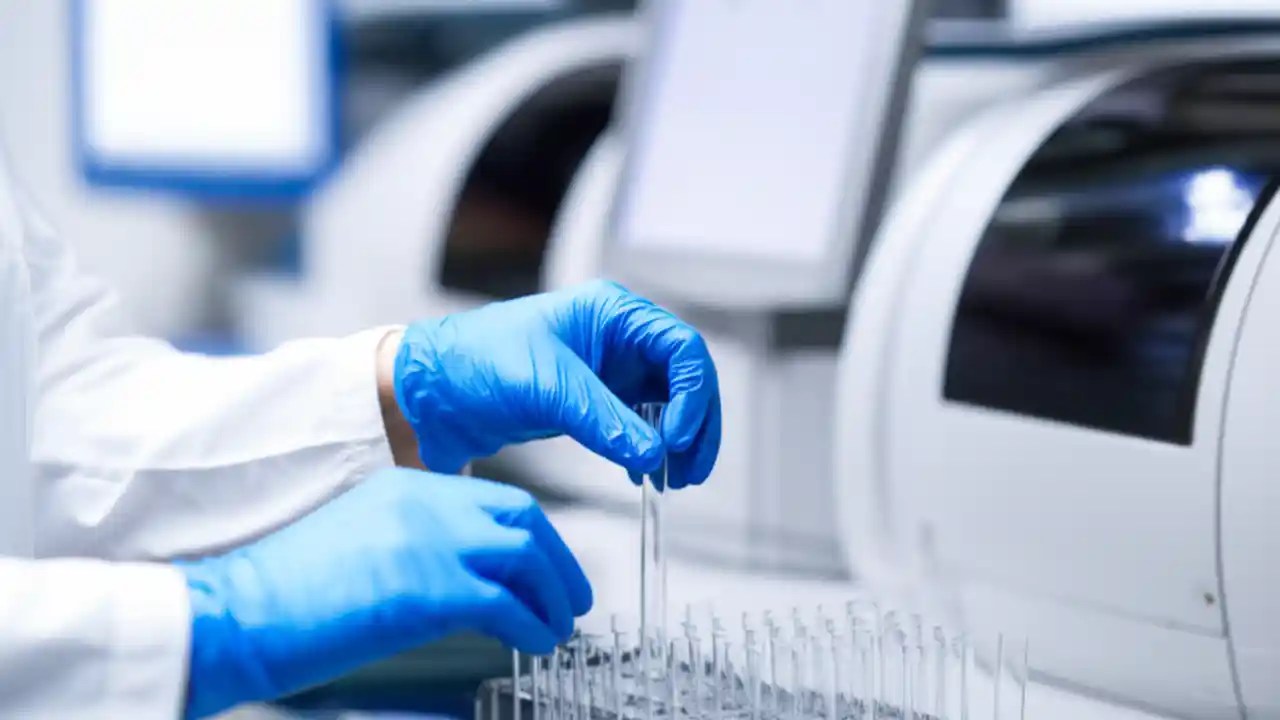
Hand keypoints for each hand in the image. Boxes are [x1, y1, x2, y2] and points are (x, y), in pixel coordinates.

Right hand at [178, 469, 589, 718]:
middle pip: (523, 518)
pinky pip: (507, 604)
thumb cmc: (288, 590)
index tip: (549, 567)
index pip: (496, 499)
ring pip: (525, 555)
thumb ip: (413, 544)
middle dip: (559, 561)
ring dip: (553, 596)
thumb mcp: (362, 542)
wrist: (239, 610)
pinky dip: (533, 626)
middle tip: (573, 598)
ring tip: (559, 627)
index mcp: (408, 485)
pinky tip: (536, 644)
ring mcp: (430, 542)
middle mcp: (426, 501)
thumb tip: (463, 580)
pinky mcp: (429, 590)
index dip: (534, 537)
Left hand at [393, 280, 720, 488]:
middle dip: (695, 425)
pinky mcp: (594, 402)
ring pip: (669, 406)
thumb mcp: (545, 387)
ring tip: (673, 479)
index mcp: (612, 314)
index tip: (676, 437)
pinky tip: (645, 473)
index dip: (692, 394)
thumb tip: (655, 453)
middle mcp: (618, 339)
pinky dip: (651, 451)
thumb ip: (604, 420)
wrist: (429, 394)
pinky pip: (642, 426)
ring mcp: (609, 372)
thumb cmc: (475, 364)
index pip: (682, 348)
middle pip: (686, 379)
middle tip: (689, 469)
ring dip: (678, 442)